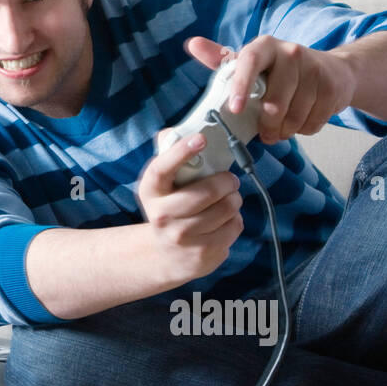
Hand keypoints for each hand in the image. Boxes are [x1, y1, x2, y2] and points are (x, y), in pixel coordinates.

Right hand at [135, 129, 244, 288]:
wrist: (165, 254)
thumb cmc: (170, 207)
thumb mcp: (163, 184)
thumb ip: (170, 154)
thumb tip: (184, 131)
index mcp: (151, 191)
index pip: (162, 168)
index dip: (181, 151)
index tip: (201, 138)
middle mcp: (162, 216)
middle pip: (206, 192)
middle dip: (226, 182)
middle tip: (230, 180)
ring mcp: (182, 238)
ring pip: (226, 209)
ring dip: (234, 200)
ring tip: (228, 200)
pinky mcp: (203, 254)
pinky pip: (234, 227)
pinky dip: (235, 220)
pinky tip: (224, 221)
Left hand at [184, 35, 356, 144]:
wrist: (332, 70)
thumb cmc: (280, 70)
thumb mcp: (252, 62)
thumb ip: (222, 59)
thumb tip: (193, 44)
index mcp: (265, 46)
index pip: (250, 61)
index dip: (241, 86)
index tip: (235, 108)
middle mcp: (291, 53)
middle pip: (273, 102)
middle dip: (267, 125)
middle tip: (264, 133)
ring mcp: (314, 69)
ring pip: (293, 117)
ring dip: (284, 131)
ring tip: (281, 129)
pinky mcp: (332, 88)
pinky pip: (312, 123)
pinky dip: (303, 130)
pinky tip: (301, 121)